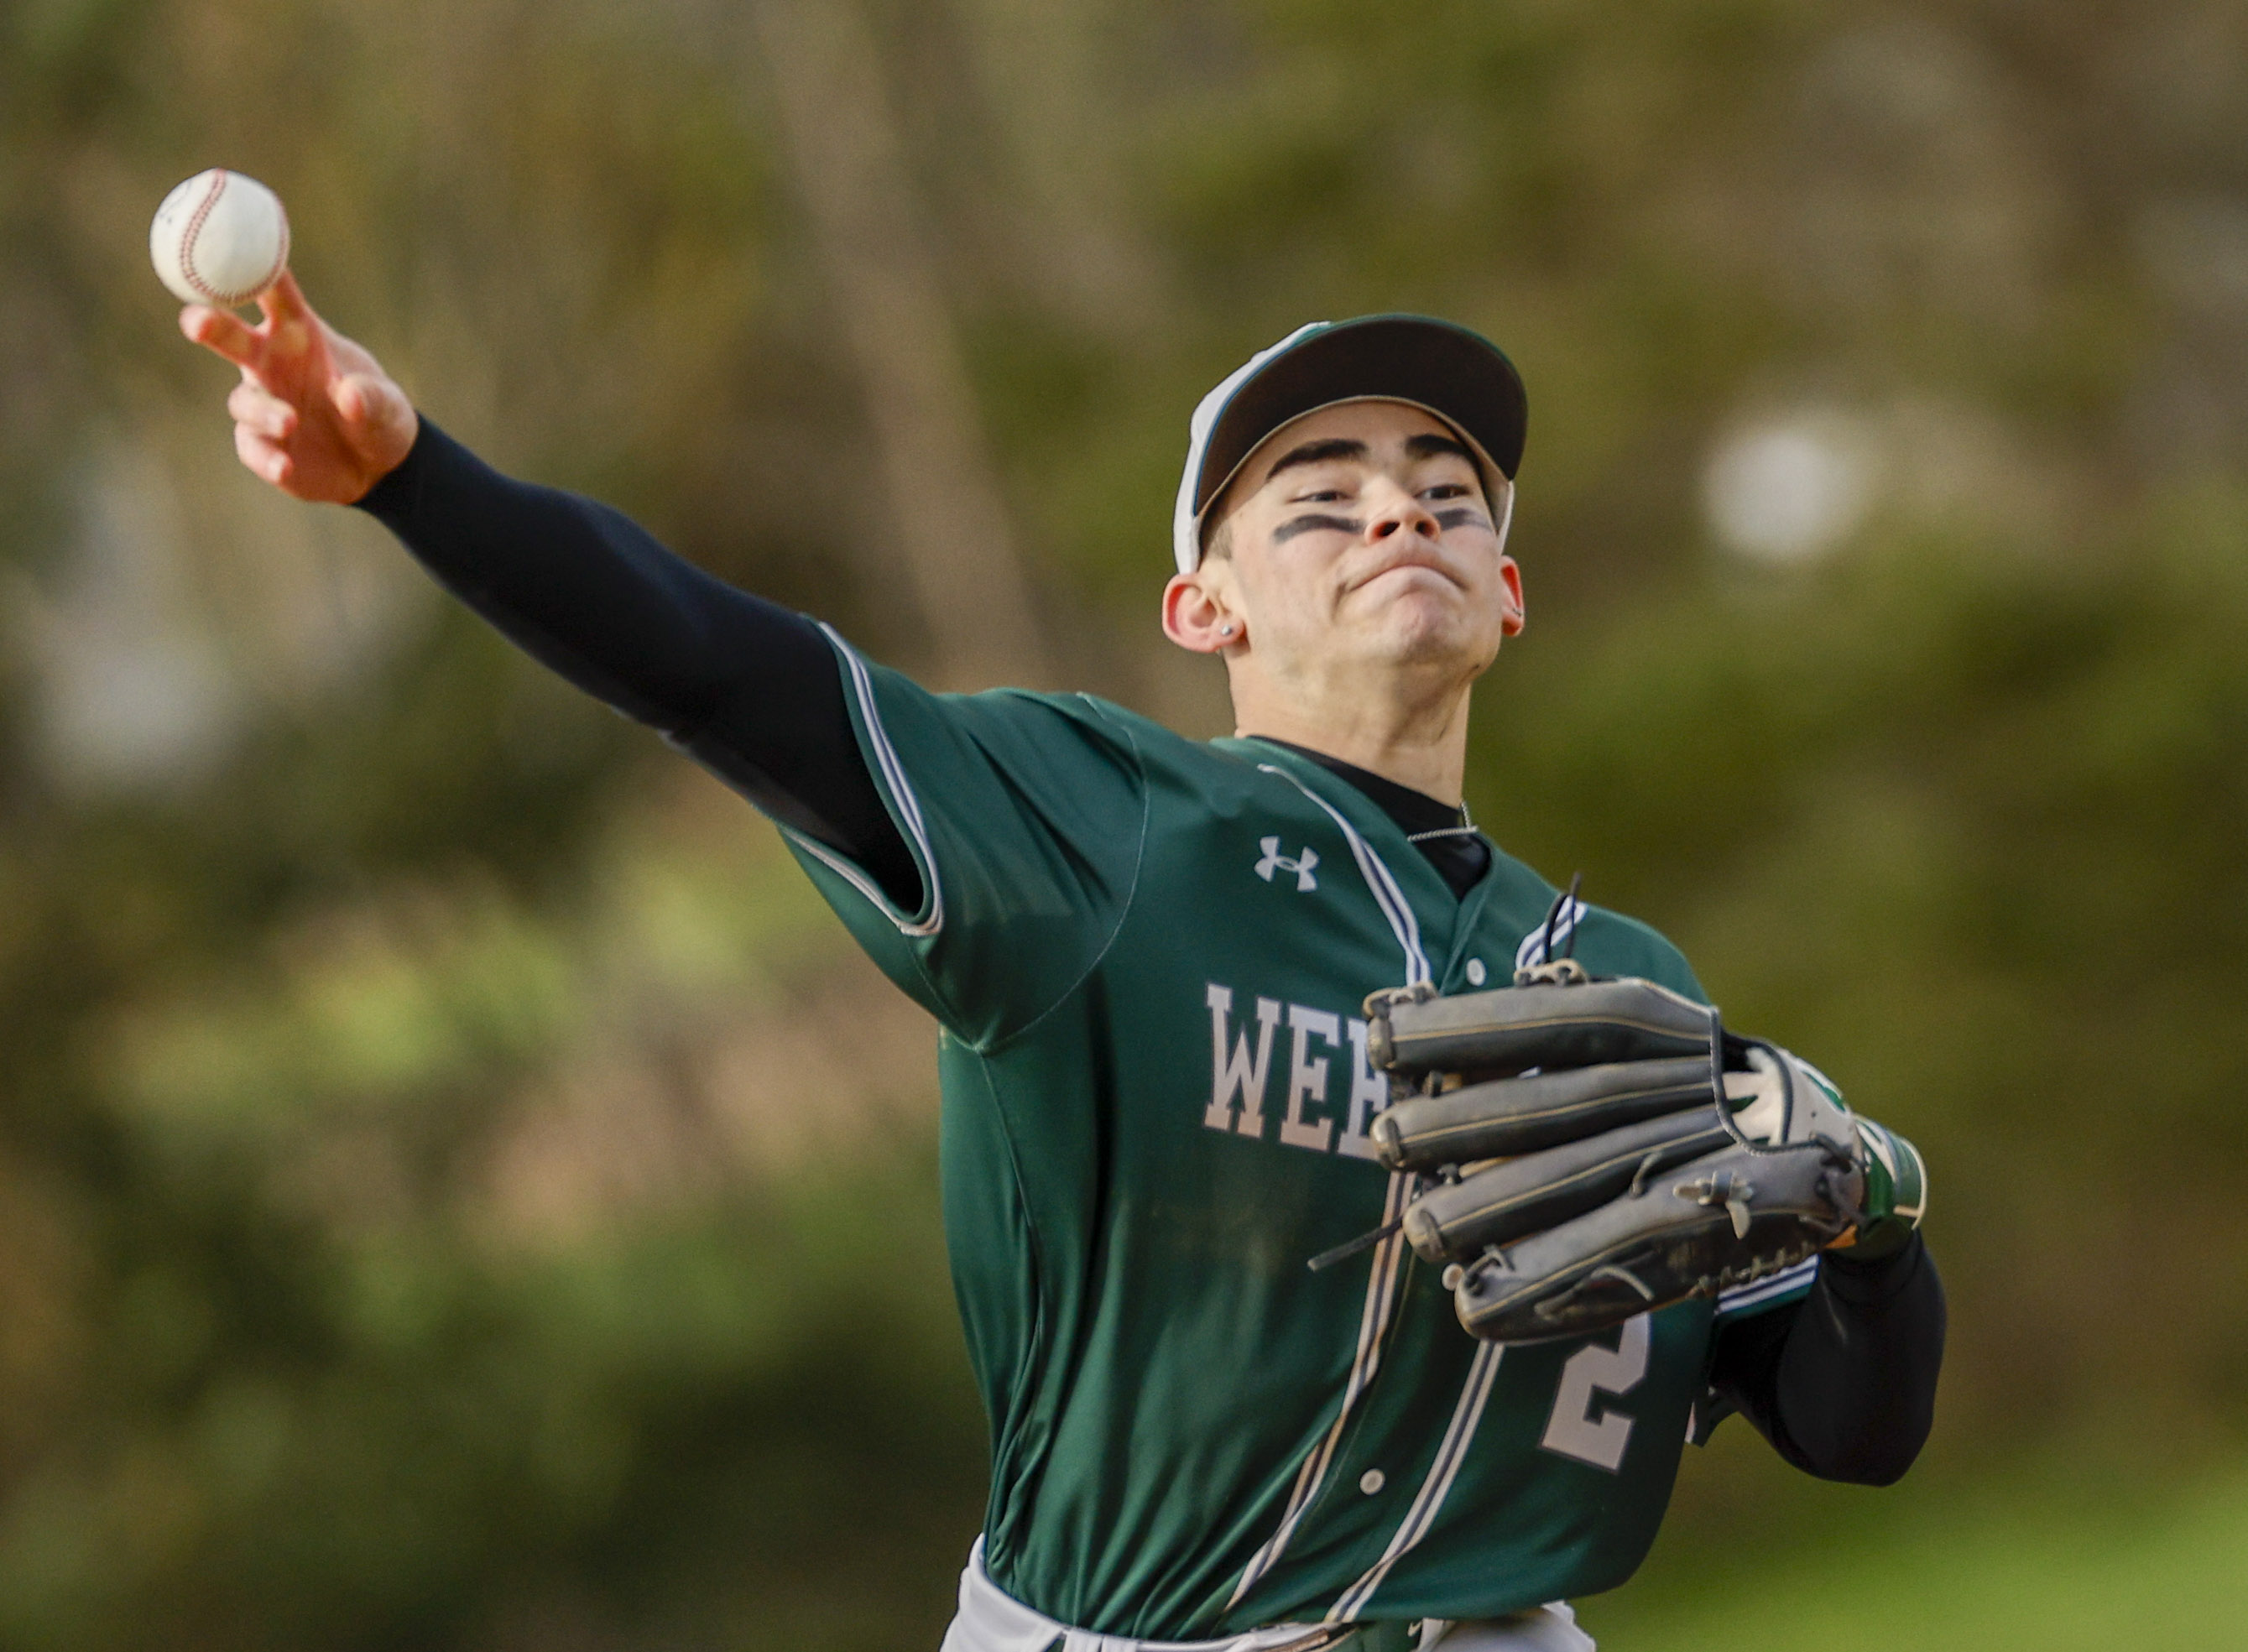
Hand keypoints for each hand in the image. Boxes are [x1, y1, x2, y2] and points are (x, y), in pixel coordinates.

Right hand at [179, 272, 418, 504]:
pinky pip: (254, 448)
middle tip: (195, 321)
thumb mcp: (387, 403)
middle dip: (211, 325)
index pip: (274, 294)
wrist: (378, 465)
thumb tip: (348, 396)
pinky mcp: (262, 444)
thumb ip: (370, 396)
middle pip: (232, 337)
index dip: (256, 269)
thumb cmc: (377, 412)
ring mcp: (263, 402)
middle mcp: (271, 362)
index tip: (236, 244)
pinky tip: (287, 468)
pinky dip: (268, 458)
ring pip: (244, 401)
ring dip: (263, 411)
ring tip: (291, 423)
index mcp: (300, 334)